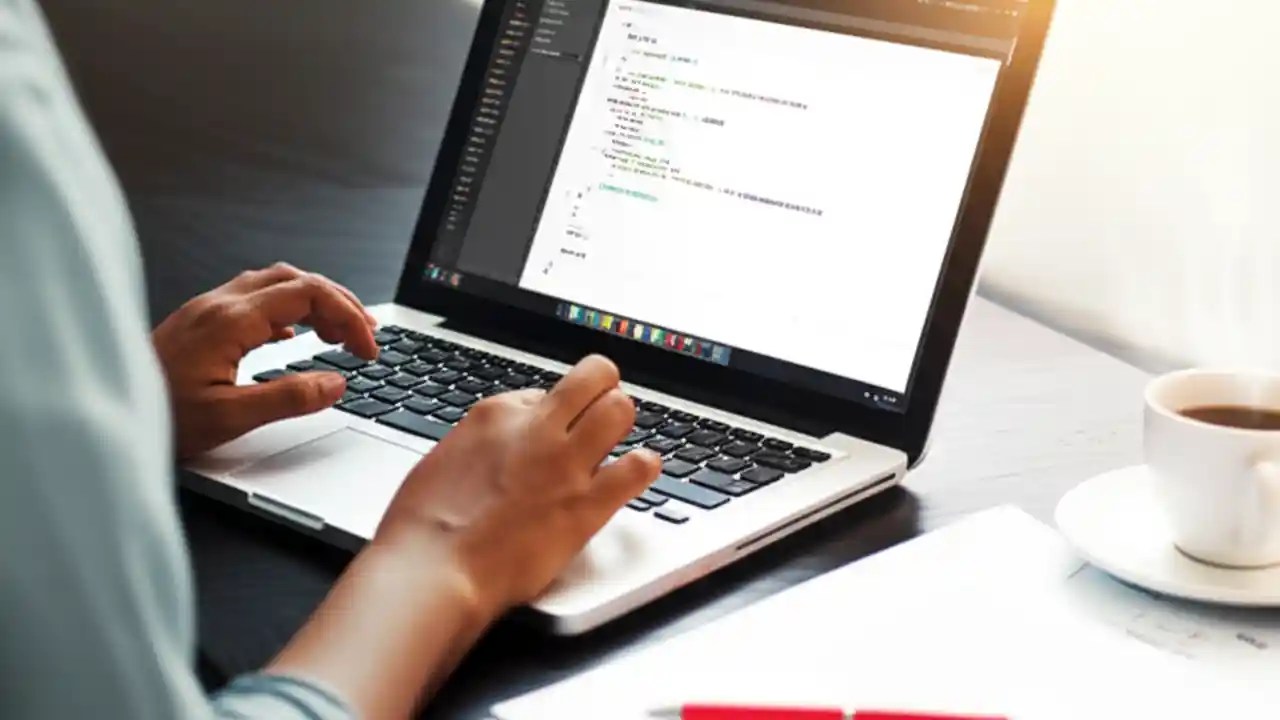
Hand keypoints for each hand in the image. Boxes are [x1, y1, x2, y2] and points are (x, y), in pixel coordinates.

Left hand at [152, 263, 377, 459]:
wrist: (99, 417)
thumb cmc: (157, 418)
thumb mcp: (230, 418)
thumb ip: (289, 398)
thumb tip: (336, 383)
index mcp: (230, 321)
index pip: (308, 294)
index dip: (348, 315)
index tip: (367, 347)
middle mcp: (218, 305)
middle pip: (296, 280)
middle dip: (339, 303)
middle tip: (364, 337)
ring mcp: (206, 310)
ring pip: (275, 284)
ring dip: (315, 302)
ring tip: (339, 331)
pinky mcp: (200, 323)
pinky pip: (255, 299)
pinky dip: (288, 310)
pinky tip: (294, 336)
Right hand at [374, 354, 662, 617]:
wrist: (434, 571)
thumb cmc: (424, 527)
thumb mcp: (443, 459)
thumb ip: (482, 445)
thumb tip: (499, 448)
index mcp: (496, 414)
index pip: (545, 394)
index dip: (551, 415)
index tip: (551, 432)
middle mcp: (537, 429)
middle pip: (594, 378)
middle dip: (602, 389)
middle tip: (601, 409)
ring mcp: (567, 464)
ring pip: (621, 409)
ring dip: (622, 421)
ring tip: (617, 439)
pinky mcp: (588, 504)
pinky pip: (638, 467)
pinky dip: (644, 466)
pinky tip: (638, 471)